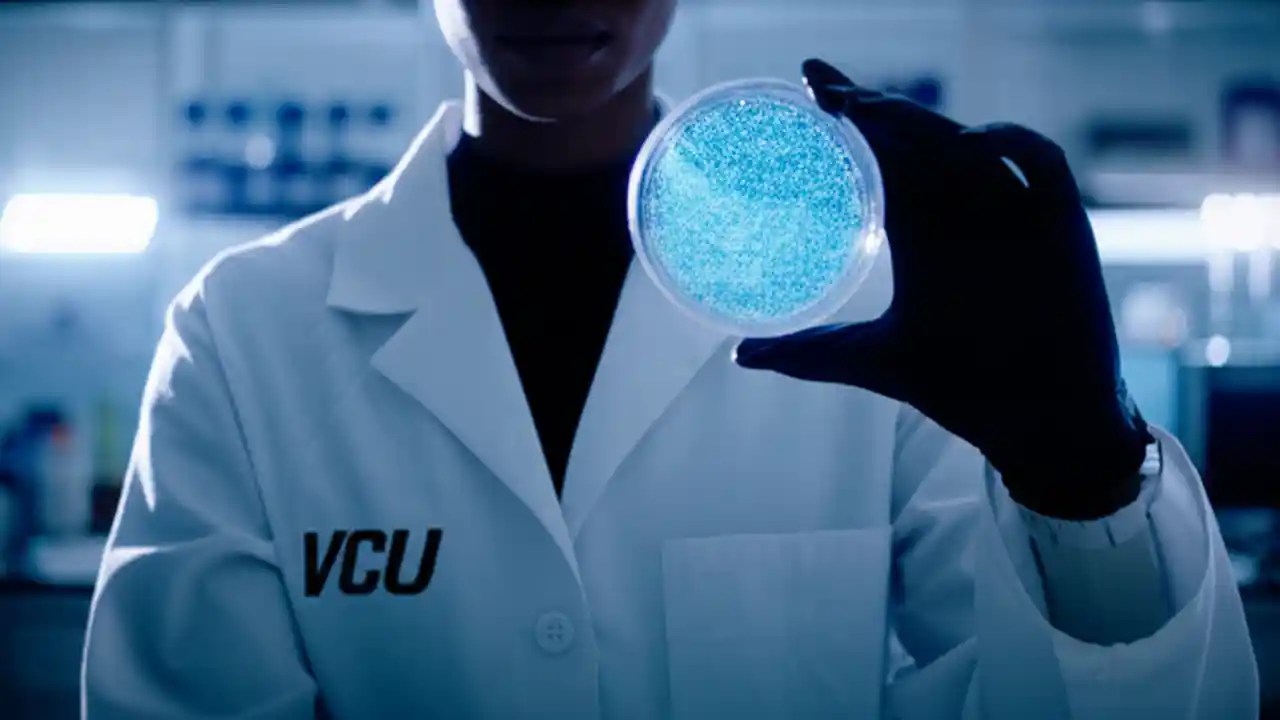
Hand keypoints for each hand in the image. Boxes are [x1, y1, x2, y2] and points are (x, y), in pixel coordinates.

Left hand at [735, 59, 1151, 519]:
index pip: (881, 155)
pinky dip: (1008, 143)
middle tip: (826, 90)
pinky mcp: (1060, 226)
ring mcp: (1011, 214)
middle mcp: (962, 211)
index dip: (849, 114)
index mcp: (920, 230)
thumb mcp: (872, 360)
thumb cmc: (962, 386)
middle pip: (916, 138)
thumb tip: (737, 355)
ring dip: (921, 122)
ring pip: (965, 142)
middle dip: (873, 107)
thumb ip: (808, 352)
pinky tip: (962, 147)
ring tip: (869, 111)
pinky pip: (1040, 162)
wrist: (1035, 423)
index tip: (807, 85)